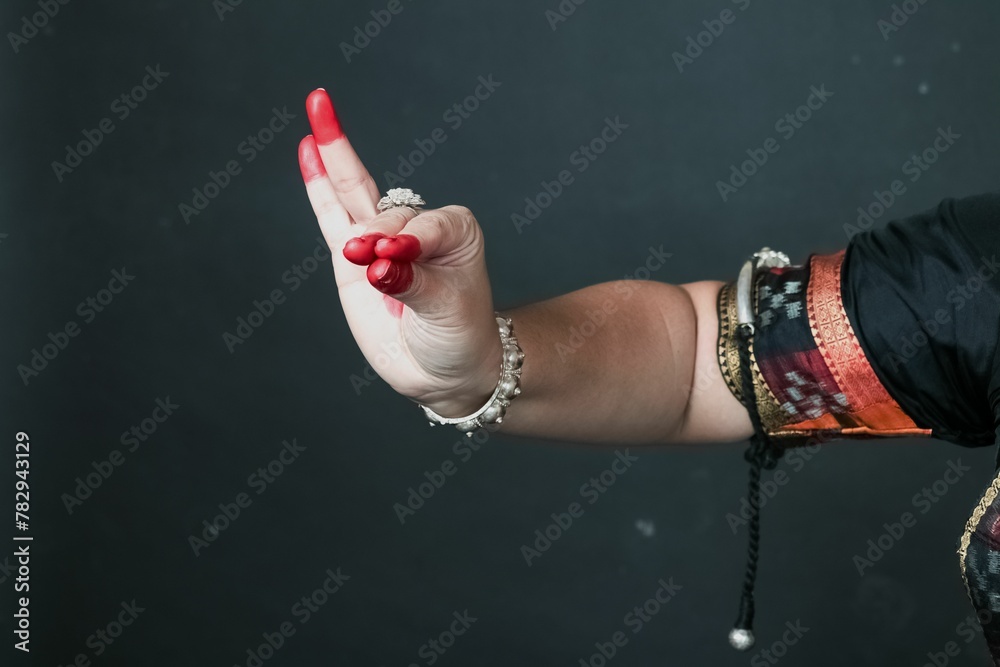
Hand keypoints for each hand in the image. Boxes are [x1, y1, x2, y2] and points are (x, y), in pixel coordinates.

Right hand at [298, 89, 501, 416]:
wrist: (445, 371)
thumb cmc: (460, 336)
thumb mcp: (446, 312)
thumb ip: (411, 284)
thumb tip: (376, 265)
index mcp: (454, 230)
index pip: (423, 226)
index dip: (406, 241)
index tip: (392, 260)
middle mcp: (418, 227)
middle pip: (383, 198)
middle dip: (352, 171)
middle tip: (320, 129)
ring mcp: (382, 240)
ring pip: (354, 193)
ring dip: (334, 155)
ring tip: (317, 117)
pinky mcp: (354, 260)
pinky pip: (333, 218)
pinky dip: (319, 186)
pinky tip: (308, 149)